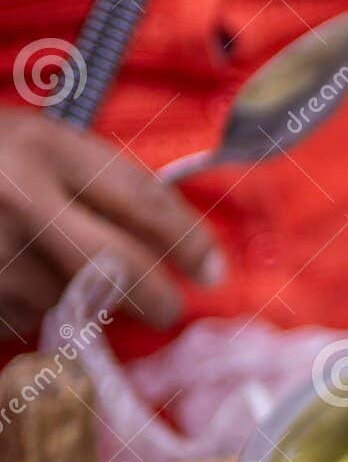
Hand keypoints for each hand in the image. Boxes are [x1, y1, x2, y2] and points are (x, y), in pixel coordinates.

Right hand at [0, 110, 222, 342]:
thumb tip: (184, 254)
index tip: (214, 272)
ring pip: (65, 301)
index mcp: (41, 146)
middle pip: (115, 267)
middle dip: (154, 297)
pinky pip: (18, 319)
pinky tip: (11, 281)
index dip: (187, 241)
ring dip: (78, 304)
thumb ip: (102, 185)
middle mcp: (15, 195)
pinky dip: (28, 311)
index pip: (139, 199)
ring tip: (53, 273)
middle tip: (169, 309)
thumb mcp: (39, 142)